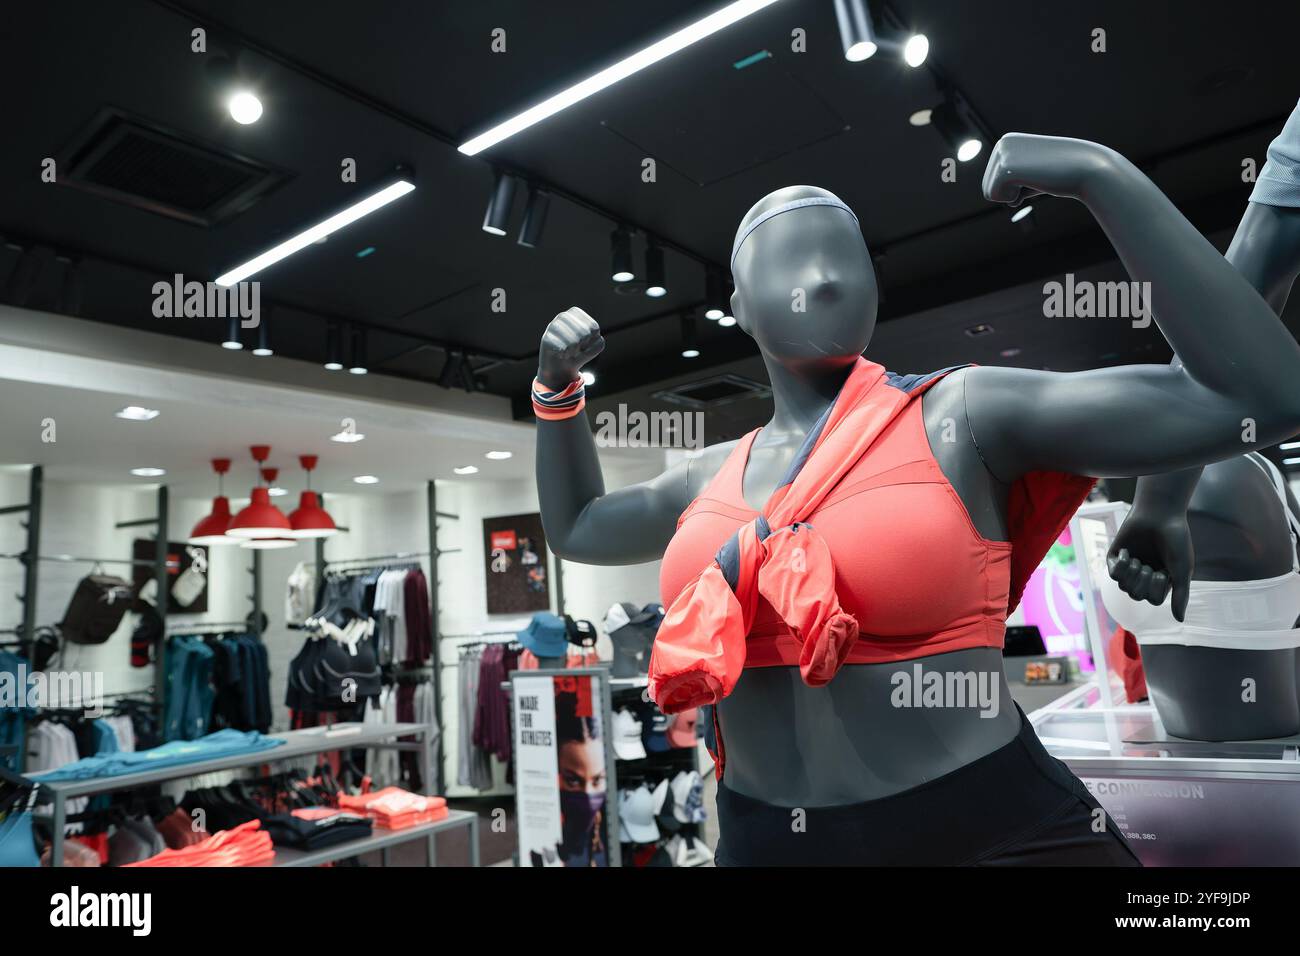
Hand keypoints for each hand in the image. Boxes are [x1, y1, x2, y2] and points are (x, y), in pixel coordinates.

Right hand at [538, 307, 603, 390]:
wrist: (560, 367)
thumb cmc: (578, 352)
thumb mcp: (594, 348)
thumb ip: (598, 344)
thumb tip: (580, 343)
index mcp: (575, 313)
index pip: (593, 327)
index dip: (592, 340)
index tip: (585, 343)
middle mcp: (563, 316)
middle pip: (584, 334)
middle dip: (583, 347)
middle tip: (576, 349)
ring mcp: (552, 326)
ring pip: (574, 342)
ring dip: (574, 352)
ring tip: (569, 352)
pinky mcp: (545, 339)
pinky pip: (563, 349)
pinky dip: (565, 355)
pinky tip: (560, 354)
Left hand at [982, 133, 1116, 205]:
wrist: (1088, 169)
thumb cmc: (1063, 174)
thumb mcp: (1037, 174)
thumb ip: (1020, 182)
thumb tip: (1008, 200)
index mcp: (1007, 141)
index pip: (992, 179)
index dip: (1013, 188)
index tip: (1037, 175)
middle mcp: (1002, 143)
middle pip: (986, 186)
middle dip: (1010, 193)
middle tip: (1037, 178)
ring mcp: (1003, 153)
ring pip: (988, 192)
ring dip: (1012, 195)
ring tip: (1037, 178)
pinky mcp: (1006, 167)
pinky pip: (993, 196)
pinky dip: (1013, 198)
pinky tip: (1034, 182)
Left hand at [1106, 509, 1193, 621]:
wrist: (1159, 513)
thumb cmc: (1175, 540)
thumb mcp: (1182, 570)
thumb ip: (1180, 595)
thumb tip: (1179, 620)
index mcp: (1161, 579)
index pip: (1152, 600)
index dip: (1156, 590)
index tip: (1163, 572)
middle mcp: (1145, 574)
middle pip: (1135, 595)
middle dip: (1142, 582)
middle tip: (1149, 566)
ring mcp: (1130, 565)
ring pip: (1123, 586)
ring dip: (1131, 574)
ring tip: (1138, 559)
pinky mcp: (1116, 556)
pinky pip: (1112, 574)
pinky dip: (1120, 565)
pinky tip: (1128, 553)